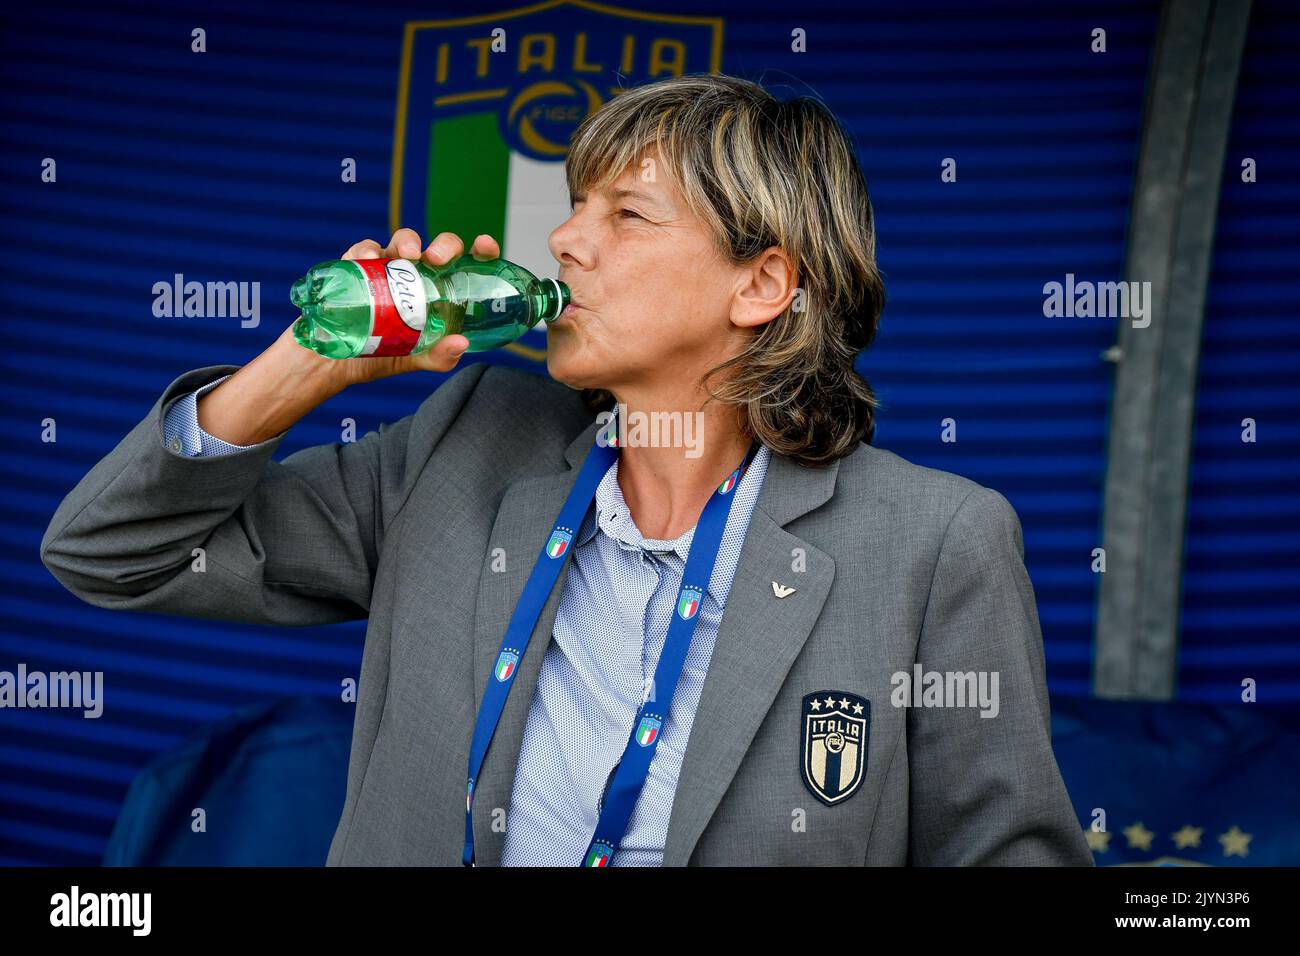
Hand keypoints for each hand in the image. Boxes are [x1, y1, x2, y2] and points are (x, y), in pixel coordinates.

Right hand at [333, 227, 501, 383]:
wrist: (342, 361)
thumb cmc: (386, 354)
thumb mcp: (418, 359)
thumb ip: (440, 356)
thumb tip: (460, 344)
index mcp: (440, 290)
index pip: (466, 264)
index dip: (480, 249)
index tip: (484, 244)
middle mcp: (418, 274)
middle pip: (437, 248)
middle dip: (443, 246)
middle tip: (438, 260)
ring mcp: (389, 267)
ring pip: (403, 241)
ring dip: (408, 242)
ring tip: (407, 256)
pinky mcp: (359, 266)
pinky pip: (364, 250)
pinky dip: (366, 249)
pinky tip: (369, 258)